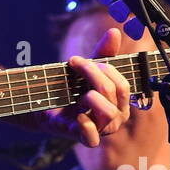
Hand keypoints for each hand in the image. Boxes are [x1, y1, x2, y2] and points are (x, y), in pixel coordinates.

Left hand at [46, 26, 131, 147]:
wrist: (46, 104)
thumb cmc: (73, 87)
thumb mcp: (88, 69)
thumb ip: (103, 53)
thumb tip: (114, 32)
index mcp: (122, 100)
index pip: (122, 84)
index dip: (102, 69)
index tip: (78, 60)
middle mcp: (117, 116)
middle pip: (113, 92)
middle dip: (91, 75)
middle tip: (74, 66)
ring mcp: (103, 129)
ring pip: (108, 112)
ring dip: (89, 97)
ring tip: (77, 95)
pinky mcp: (86, 138)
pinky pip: (93, 137)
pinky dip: (85, 125)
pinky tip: (77, 115)